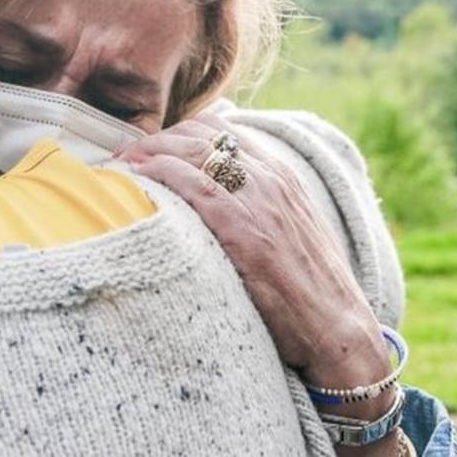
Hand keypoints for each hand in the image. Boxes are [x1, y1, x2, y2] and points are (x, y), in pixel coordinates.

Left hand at [117, 114, 394, 422]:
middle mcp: (270, 175)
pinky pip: (192, 182)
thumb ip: (259, 204)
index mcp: (281, 172)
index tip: (150, 149)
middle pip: (198, 133)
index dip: (178, 134)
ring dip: (148, 151)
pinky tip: (136, 177)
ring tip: (120, 166)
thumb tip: (218, 197)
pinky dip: (158, 172)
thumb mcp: (288, 229)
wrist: (336, 327)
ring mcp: (257, 196)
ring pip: (190, 149)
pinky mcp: (243, 224)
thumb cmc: (307, 287)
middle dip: (156, 140)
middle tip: (125, 157)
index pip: (220, 129)